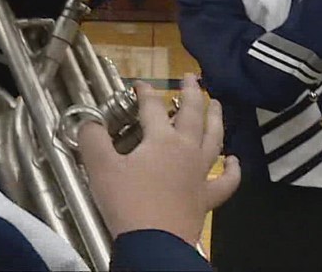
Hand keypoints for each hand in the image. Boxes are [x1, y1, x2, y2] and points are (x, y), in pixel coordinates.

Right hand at [76, 76, 240, 245]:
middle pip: (193, 113)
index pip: (153, 106)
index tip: (138, 84)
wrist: (153, 244)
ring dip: (216, 118)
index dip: (145, 92)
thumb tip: (89, 122)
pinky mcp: (207, 197)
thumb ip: (93, 140)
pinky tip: (232, 160)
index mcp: (162, 139)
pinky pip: (226, 180)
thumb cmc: (127, 203)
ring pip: (214, 138)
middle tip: (190, 77)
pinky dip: (232, 168)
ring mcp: (201, 173)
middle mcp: (187, 150)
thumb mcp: (101, 168)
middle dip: (191, 92)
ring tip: (216, 104)